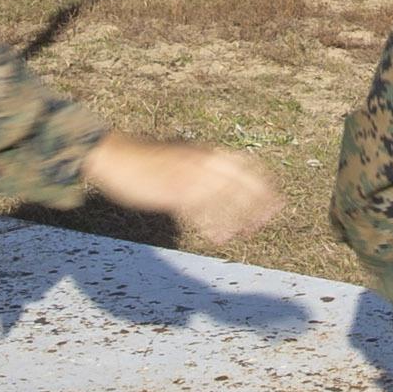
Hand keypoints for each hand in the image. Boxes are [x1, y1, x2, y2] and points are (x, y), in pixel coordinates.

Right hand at [82, 132, 288, 246]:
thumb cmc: (146, 160)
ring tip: (247, 233)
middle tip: (270, 218)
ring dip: (237, 218)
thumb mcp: (180, 157)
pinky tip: (219, 239)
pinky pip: (199, 213)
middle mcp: (202, 163)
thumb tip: (219, 181)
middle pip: (240, 183)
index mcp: (205, 152)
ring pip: (222, 200)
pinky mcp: (174, 193)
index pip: (245, 165)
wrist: (115, 156)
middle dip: (258, 202)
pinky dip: (212, 227)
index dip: (264, 183)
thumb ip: (201, 166)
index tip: (277, 198)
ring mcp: (189, 178)